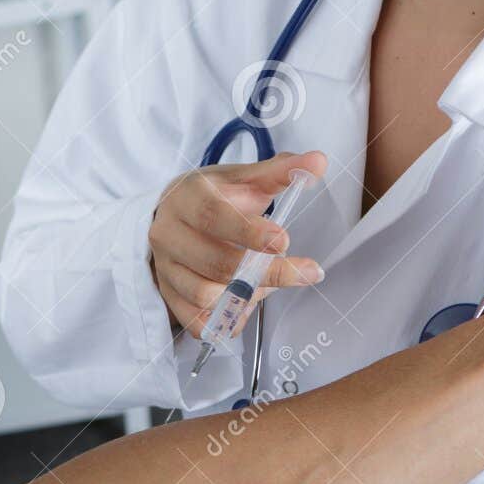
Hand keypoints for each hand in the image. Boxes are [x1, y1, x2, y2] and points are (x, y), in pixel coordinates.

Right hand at [149, 151, 327, 334]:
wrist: (174, 216)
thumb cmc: (215, 197)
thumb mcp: (244, 179)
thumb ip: (280, 172)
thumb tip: (318, 162)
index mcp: (186, 199)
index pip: (212, 217)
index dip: (248, 232)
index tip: (285, 241)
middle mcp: (168, 235)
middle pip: (215, 263)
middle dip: (265, 273)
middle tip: (306, 273)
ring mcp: (165, 269)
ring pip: (204, 295)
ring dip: (246, 295)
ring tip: (267, 285)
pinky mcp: (168, 296)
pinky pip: (196, 321)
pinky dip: (226, 320)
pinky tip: (245, 305)